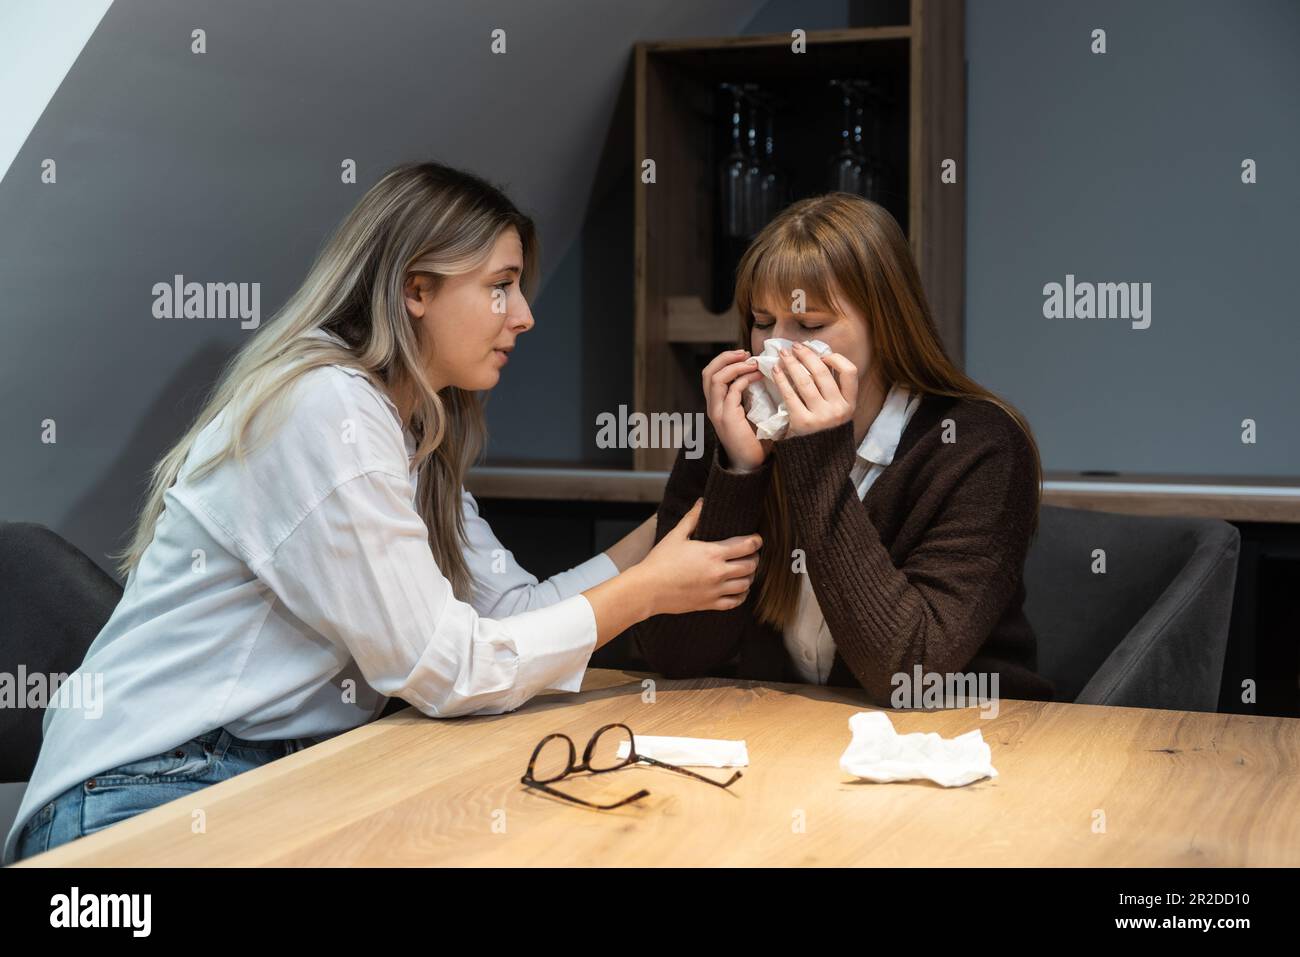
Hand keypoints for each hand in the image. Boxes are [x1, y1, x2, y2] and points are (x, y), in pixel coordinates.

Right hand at [634, 499, 761, 613]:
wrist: (648, 589)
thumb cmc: (660, 561)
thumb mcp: (676, 535)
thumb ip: (693, 518)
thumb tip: (702, 501)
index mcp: (712, 553)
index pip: (746, 545)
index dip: (756, 541)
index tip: (757, 539)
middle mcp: (718, 573)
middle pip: (750, 565)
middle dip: (755, 558)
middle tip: (751, 553)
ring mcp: (715, 590)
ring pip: (746, 584)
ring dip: (749, 576)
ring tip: (746, 570)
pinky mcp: (709, 604)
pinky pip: (735, 602)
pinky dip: (742, 595)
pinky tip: (739, 589)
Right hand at [702, 349, 770, 470]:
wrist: (751, 463)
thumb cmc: (754, 439)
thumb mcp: (749, 412)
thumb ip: (748, 395)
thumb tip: (761, 374)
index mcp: (716, 404)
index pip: (710, 374)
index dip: (724, 360)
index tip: (744, 355)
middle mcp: (712, 406)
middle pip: (708, 372)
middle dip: (726, 358)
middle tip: (745, 353)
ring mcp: (718, 412)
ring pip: (716, 379)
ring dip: (735, 366)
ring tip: (752, 363)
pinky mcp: (728, 418)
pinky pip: (732, 391)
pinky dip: (745, 379)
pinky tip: (758, 377)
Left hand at [770, 342, 858, 437]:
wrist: (817, 463)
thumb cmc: (824, 433)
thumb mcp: (838, 413)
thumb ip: (833, 392)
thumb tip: (817, 360)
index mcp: (850, 405)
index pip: (850, 372)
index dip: (836, 358)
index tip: (822, 354)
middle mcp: (838, 409)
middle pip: (823, 372)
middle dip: (807, 355)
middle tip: (795, 347)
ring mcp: (821, 416)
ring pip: (805, 381)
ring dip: (792, 363)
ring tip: (783, 354)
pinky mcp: (802, 422)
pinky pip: (790, 394)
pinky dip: (781, 379)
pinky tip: (776, 371)